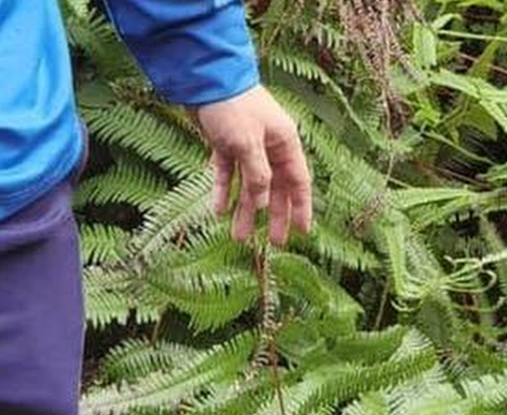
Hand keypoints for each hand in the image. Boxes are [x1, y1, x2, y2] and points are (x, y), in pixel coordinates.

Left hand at [193, 85, 312, 243]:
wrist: (204, 78)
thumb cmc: (232, 106)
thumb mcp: (248, 144)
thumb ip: (258, 176)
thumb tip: (264, 203)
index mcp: (284, 143)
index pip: (298, 182)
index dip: (301, 208)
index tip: (301, 232)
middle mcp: (269, 146)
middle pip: (275, 188)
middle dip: (273, 216)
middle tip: (272, 243)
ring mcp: (246, 145)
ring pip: (249, 184)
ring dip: (245, 210)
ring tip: (238, 236)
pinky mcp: (225, 143)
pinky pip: (226, 173)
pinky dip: (223, 190)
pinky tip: (217, 210)